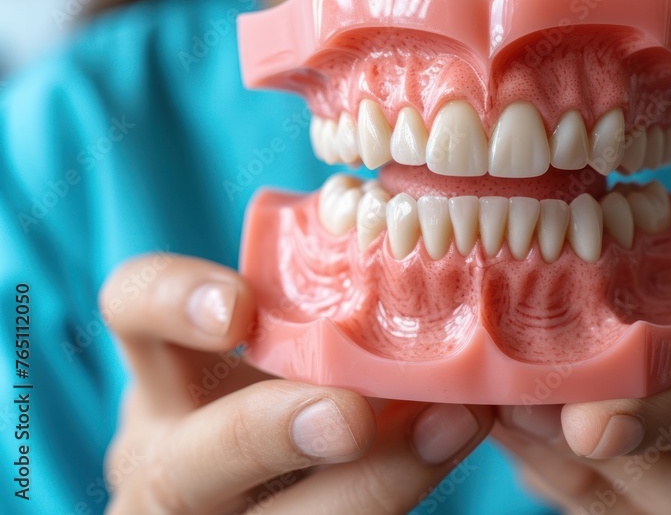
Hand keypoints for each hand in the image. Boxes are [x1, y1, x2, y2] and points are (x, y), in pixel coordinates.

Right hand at [100, 254, 492, 513]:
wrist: (277, 480)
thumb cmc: (289, 389)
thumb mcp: (289, 351)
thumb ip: (334, 320)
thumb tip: (447, 269)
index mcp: (167, 378)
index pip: (131, 313)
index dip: (170, 304)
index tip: (239, 308)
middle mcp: (167, 455)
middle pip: (185, 460)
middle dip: (267, 434)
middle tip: (352, 414)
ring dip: (366, 485)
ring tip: (448, 431)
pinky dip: (395, 493)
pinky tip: (446, 450)